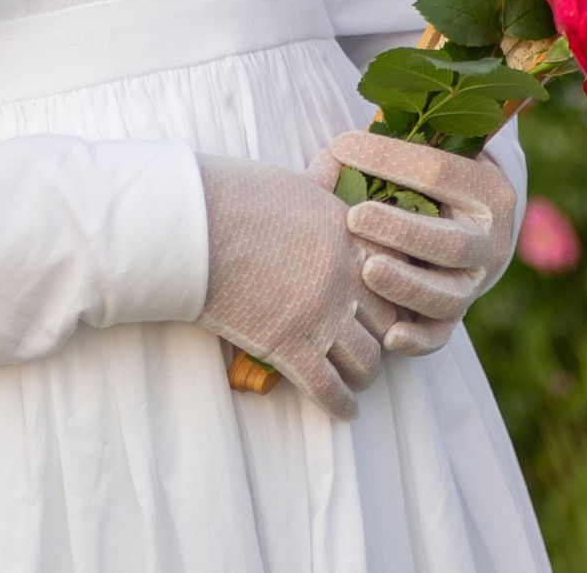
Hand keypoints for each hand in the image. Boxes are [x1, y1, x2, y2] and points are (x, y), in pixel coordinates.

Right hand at [196, 154, 395, 419]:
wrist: (191, 221)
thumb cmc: (231, 194)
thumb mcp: (292, 184)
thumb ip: (323, 195)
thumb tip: (331, 176)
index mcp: (348, 234)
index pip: (396, 275)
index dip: (394, 294)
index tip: (385, 306)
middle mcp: (344, 275)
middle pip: (388, 322)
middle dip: (383, 337)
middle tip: (371, 345)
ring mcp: (320, 313)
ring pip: (366, 361)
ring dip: (363, 374)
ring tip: (356, 380)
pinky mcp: (289, 345)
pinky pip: (329, 389)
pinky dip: (340, 405)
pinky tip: (342, 411)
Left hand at [322, 130, 517, 355]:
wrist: (468, 216)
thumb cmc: (429, 175)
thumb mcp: (424, 153)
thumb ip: (389, 151)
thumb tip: (336, 151)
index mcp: (487, 190)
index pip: (439, 172)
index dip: (389, 159)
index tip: (341, 146)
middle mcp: (491, 240)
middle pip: (449, 243)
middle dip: (401, 231)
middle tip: (354, 217)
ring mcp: (476, 282)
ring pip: (448, 295)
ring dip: (406, 285)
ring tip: (366, 270)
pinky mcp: (458, 314)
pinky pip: (441, 334)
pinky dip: (418, 339)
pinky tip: (388, 335)